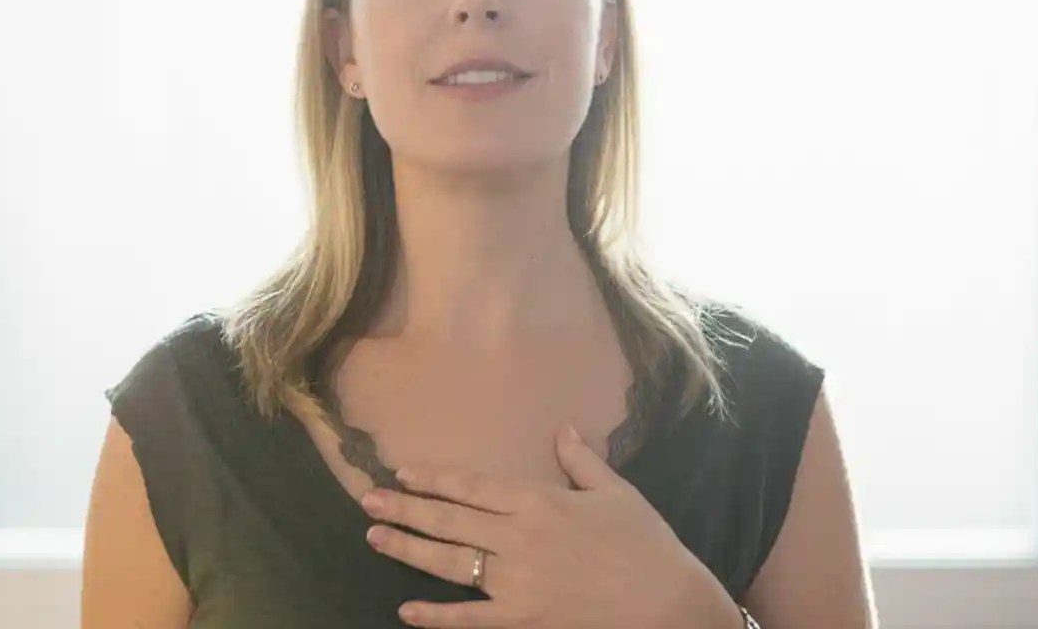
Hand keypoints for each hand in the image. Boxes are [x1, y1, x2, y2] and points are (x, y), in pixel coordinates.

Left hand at [359, 423, 736, 627]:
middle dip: (405, 508)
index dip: (434, 478)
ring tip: (375, 536)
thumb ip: (582, 460)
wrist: (669, 604)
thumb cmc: (646, 544)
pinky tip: (406, 609)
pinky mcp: (523, 620)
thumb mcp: (616, 492)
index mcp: (540, 502)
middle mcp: (520, 538)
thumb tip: (562, 429)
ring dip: (408, 549)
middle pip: (449, 520)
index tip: (403, 472)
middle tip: (368, 500)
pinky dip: (436, 616)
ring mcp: (518, 582)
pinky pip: (470, 619)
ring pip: (450, 563)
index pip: (472, 486)